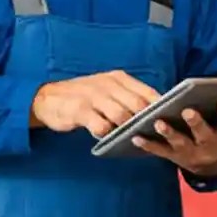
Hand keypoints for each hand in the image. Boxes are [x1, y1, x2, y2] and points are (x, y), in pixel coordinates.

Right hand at [30, 70, 160, 136]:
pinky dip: (106, 134)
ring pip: (122, 116)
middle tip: (152, 136)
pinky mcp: (80, 110)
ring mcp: (93, 96)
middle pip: (138, 105)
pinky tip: (104, 136)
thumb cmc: (82, 96)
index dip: (161, 109)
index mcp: (118, 78)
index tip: (169, 122)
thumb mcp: (106, 90)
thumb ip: (127, 98)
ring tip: (130, 139)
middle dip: (147, 122)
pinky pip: (101, 126)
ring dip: (128, 130)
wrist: (47, 98)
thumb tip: (155, 113)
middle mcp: (108, 84)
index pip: (148, 93)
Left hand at [132, 100, 216, 176]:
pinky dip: (147, 145)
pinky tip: (135, 136)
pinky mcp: (174, 156)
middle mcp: (210, 147)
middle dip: (196, 123)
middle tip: (187, 110)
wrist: (214, 168)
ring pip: (180, 144)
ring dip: (169, 133)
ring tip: (158, 121)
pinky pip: (160, 151)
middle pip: (203, 135)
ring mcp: (191, 153)